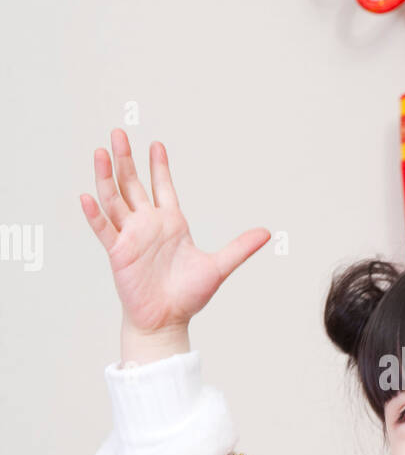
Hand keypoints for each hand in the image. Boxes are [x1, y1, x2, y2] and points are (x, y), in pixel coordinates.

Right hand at [80, 128, 269, 334]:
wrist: (167, 321)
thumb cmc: (189, 296)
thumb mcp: (219, 267)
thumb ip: (240, 248)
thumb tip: (267, 233)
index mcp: (172, 224)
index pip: (163, 187)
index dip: (159, 166)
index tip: (156, 143)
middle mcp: (148, 225)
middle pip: (133, 185)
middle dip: (126, 159)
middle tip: (119, 133)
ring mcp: (131, 237)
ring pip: (115, 199)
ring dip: (106, 176)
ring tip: (100, 152)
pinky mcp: (118, 253)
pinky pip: (104, 229)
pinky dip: (95, 214)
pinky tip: (87, 196)